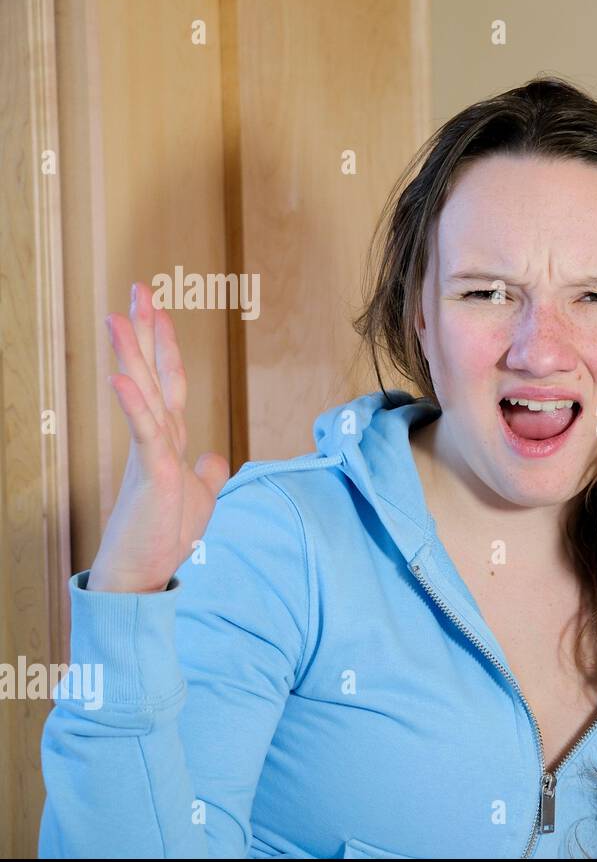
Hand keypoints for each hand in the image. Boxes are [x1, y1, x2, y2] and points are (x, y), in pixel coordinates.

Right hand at [85, 282, 229, 593]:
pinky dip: (135, 404)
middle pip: (154, 374)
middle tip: (139, 289)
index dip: (166, 345)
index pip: (170, 382)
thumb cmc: (164, 536)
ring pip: (143, 394)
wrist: (142, 572)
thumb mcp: (199, 498)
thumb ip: (205, 473)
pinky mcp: (151, 474)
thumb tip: (212, 456)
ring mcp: (150, 454)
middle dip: (148, 331)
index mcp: (169, 440)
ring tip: (118, 316)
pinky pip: (144, 433)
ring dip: (132, 355)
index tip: (159, 309)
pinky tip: (122, 378)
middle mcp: (157, 439)